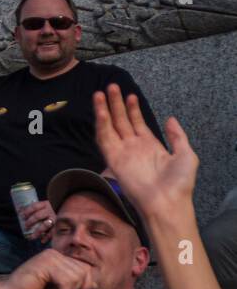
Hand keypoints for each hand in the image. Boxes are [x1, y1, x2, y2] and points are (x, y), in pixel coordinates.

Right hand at [0, 248, 97, 288]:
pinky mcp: (44, 263)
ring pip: (76, 277)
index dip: (85, 285)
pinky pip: (66, 281)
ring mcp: (50, 256)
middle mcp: (55, 253)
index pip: (86, 268)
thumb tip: (96, 286)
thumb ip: (78, 287)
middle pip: (84, 272)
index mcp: (60, 258)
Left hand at [20, 200, 56, 242]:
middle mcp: (50, 211)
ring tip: (31, 237)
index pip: (34, 206)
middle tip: (26, 226)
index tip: (21, 216)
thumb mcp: (44, 206)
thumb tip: (19, 210)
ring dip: (37, 232)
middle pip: (38, 216)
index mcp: (45, 204)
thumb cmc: (51, 209)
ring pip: (44, 225)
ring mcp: (55, 218)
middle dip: (30, 222)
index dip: (27, 211)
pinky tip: (42, 241)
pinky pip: (52, 232)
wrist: (67, 209)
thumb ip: (35, 208)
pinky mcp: (59, 225)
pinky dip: (47, 237)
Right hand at [94, 84, 198, 224]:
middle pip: (121, 121)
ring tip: (101, 93)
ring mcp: (122, 152)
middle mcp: (133, 146)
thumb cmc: (180, 182)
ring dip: (104, 110)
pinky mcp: (113, 159)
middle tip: (111, 87)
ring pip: (110, 126)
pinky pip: (104, 139)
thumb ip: (177, 136)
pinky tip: (101, 111)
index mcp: (150, 145)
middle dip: (116, 104)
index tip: (129, 95)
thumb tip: (170, 118)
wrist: (167, 202)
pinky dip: (102, 124)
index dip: (133, 108)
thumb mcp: (186, 154)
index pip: (137, 122)